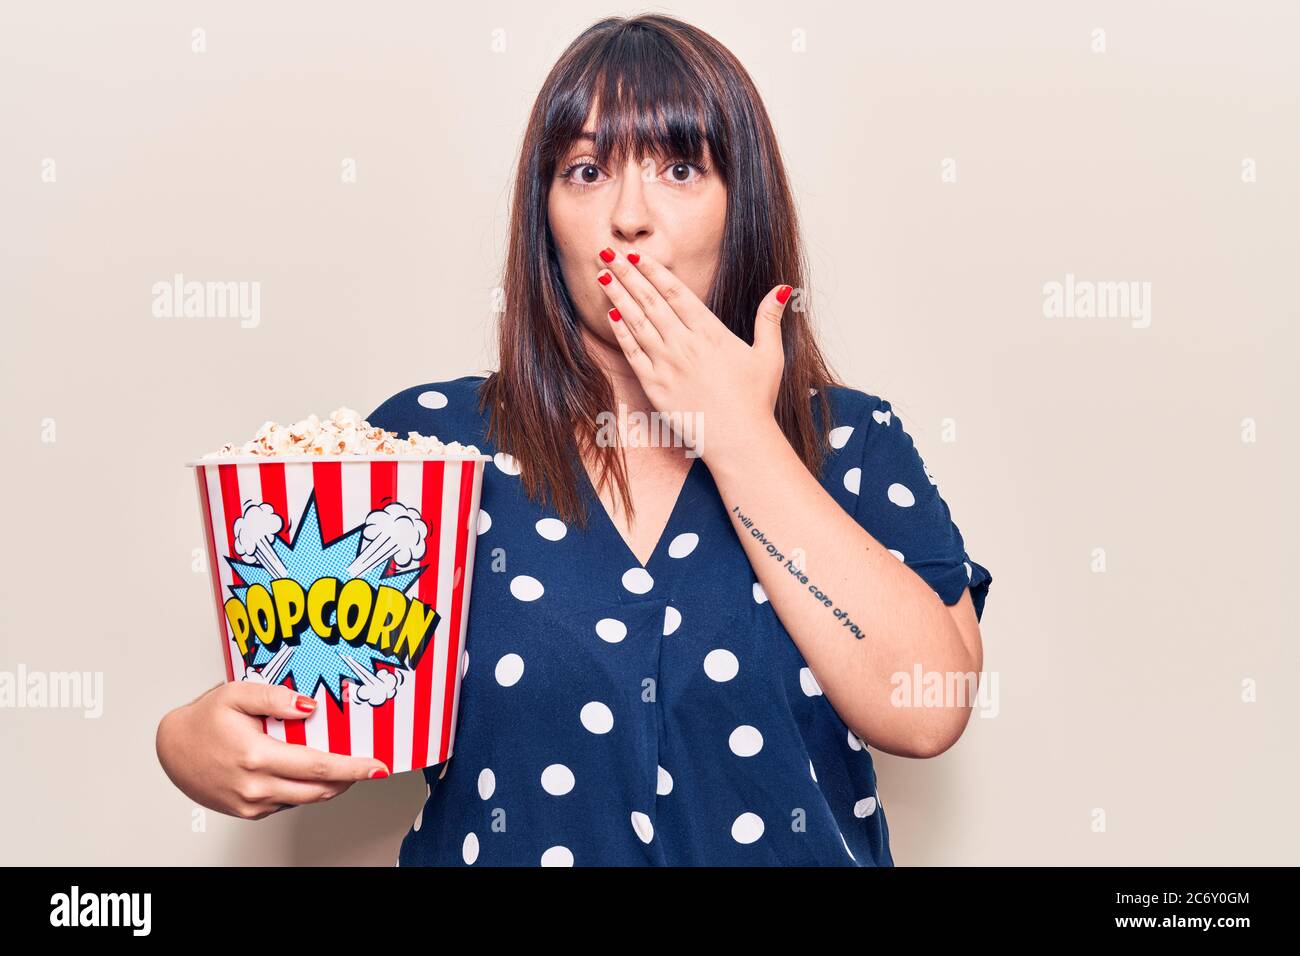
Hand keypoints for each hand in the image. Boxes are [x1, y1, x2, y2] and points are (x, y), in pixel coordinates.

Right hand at [155, 681, 389, 820]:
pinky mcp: (248, 812)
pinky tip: (308, 772)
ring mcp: (251, 803)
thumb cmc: (202, 720)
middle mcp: (256, 786)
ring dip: (329, 786)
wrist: (170, 748)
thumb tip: (309, 706)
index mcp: (257, 757)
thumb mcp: (236, 694)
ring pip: (305, 800)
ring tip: (344, 767)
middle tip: (369, 766)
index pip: (319, 767)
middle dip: (350, 779)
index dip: (354, 767)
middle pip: (319, 790)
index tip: (377, 766)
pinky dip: (303, 789)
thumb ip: (275, 698)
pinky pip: (287, 803)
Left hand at [594, 247, 791, 464]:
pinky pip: (633, 354)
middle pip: (651, 301)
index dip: (653, 271)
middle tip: (608, 253)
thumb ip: (769, 318)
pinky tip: (611, 316)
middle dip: (628, 275)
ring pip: (637, 323)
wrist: (739, 440)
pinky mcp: (656, 387)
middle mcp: (685, 344)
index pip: (675, 292)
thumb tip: (783, 288)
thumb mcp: (769, 355)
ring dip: (619, 298)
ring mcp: (667, 365)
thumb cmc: (755, 400)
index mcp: (710, 332)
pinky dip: (622, 333)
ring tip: (603, 276)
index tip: (636, 255)